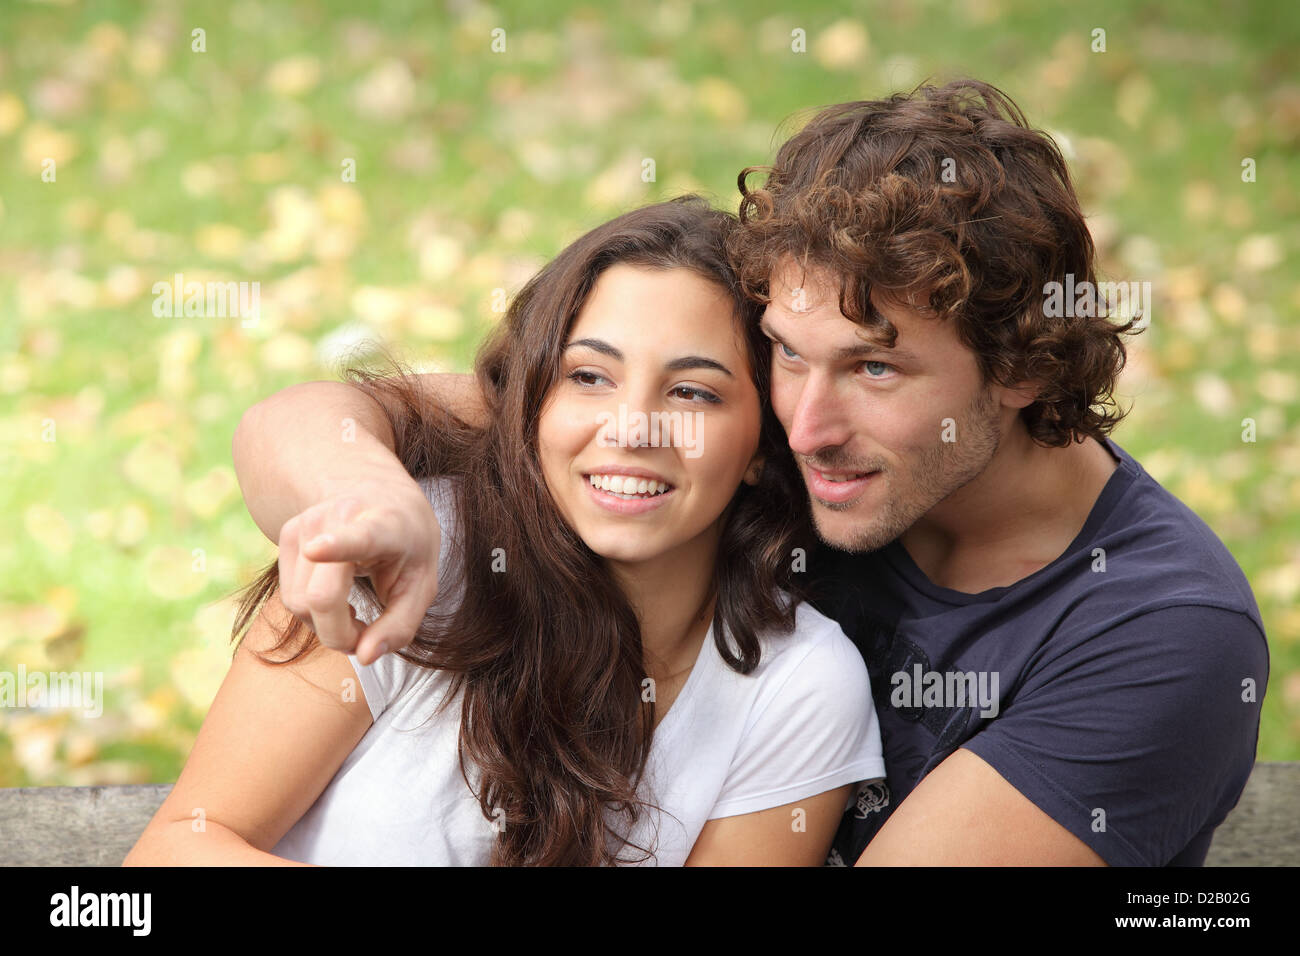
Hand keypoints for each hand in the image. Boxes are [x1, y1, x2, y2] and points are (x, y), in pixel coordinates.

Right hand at [276, 478, 440, 664]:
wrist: (380, 495)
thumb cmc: (407, 546)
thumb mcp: (422, 585)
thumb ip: (400, 626)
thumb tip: (365, 657)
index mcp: (384, 526)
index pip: (358, 538)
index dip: (335, 547)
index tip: (316, 549)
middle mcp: (339, 518)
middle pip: (319, 597)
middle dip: (339, 633)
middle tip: (366, 636)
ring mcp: (307, 524)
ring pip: (298, 603)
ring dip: (326, 625)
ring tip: (355, 612)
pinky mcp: (286, 534)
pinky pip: (290, 598)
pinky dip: (313, 612)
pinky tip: (336, 597)